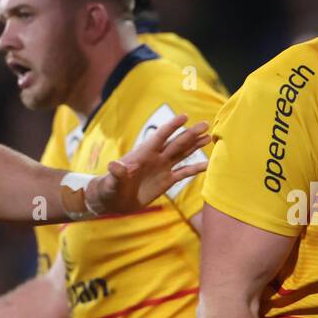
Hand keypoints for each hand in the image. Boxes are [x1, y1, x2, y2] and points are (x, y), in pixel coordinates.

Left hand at [86, 113, 210, 215]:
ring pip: (182, 154)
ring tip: (209, 137)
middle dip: (190, 133)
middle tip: (206, 124)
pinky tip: (208, 165)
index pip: (160, 137)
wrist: (112, 200)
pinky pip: (184, 173)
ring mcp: (162, 168)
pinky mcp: (166, 181)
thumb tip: (114, 165)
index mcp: (143, 154)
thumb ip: (116, 174)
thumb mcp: (111, 182)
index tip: (184, 116)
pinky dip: (196, 169)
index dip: (171, 126)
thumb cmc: (108, 188)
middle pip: (176, 143)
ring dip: (195, 145)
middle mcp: (156, 158)